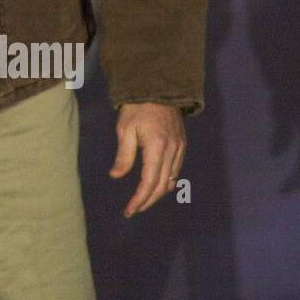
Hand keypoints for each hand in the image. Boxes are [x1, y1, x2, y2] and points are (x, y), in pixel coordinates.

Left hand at [109, 102, 185, 216]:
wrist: (158, 89)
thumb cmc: (137, 108)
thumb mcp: (125, 130)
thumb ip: (124, 155)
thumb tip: (116, 176)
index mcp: (157, 147)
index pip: (149, 181)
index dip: (140, 199)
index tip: (129, 210)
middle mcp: (172, 151)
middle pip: (161, 185)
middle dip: (147, 200)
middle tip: (133, 209)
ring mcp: (180, 149)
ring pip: (170, 180)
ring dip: (157, 193)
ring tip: (142, 200)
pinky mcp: (182, 145)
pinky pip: (175, 170)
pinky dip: (165, 182)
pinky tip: (155, 185)